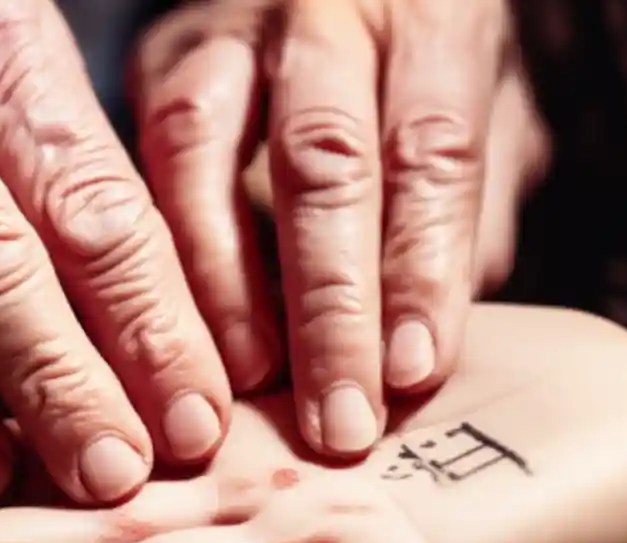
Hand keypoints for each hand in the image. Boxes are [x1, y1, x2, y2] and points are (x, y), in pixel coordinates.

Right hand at [131, 0, 548, 457]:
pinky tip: (178, 337)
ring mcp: (226, 36)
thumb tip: (422, 347)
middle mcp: (320, 16)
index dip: (421, 268)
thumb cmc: (420, 62)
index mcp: (428, 16)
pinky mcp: (158, 65)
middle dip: (329, 305)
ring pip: (203, 157)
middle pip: (324, 161)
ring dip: (223, 290)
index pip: (431, 150)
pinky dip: (164, 263)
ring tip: (244, 388)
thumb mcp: (482, 110)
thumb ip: (467, 210)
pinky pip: (144, 171)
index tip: (412, 372)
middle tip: (338, 418)